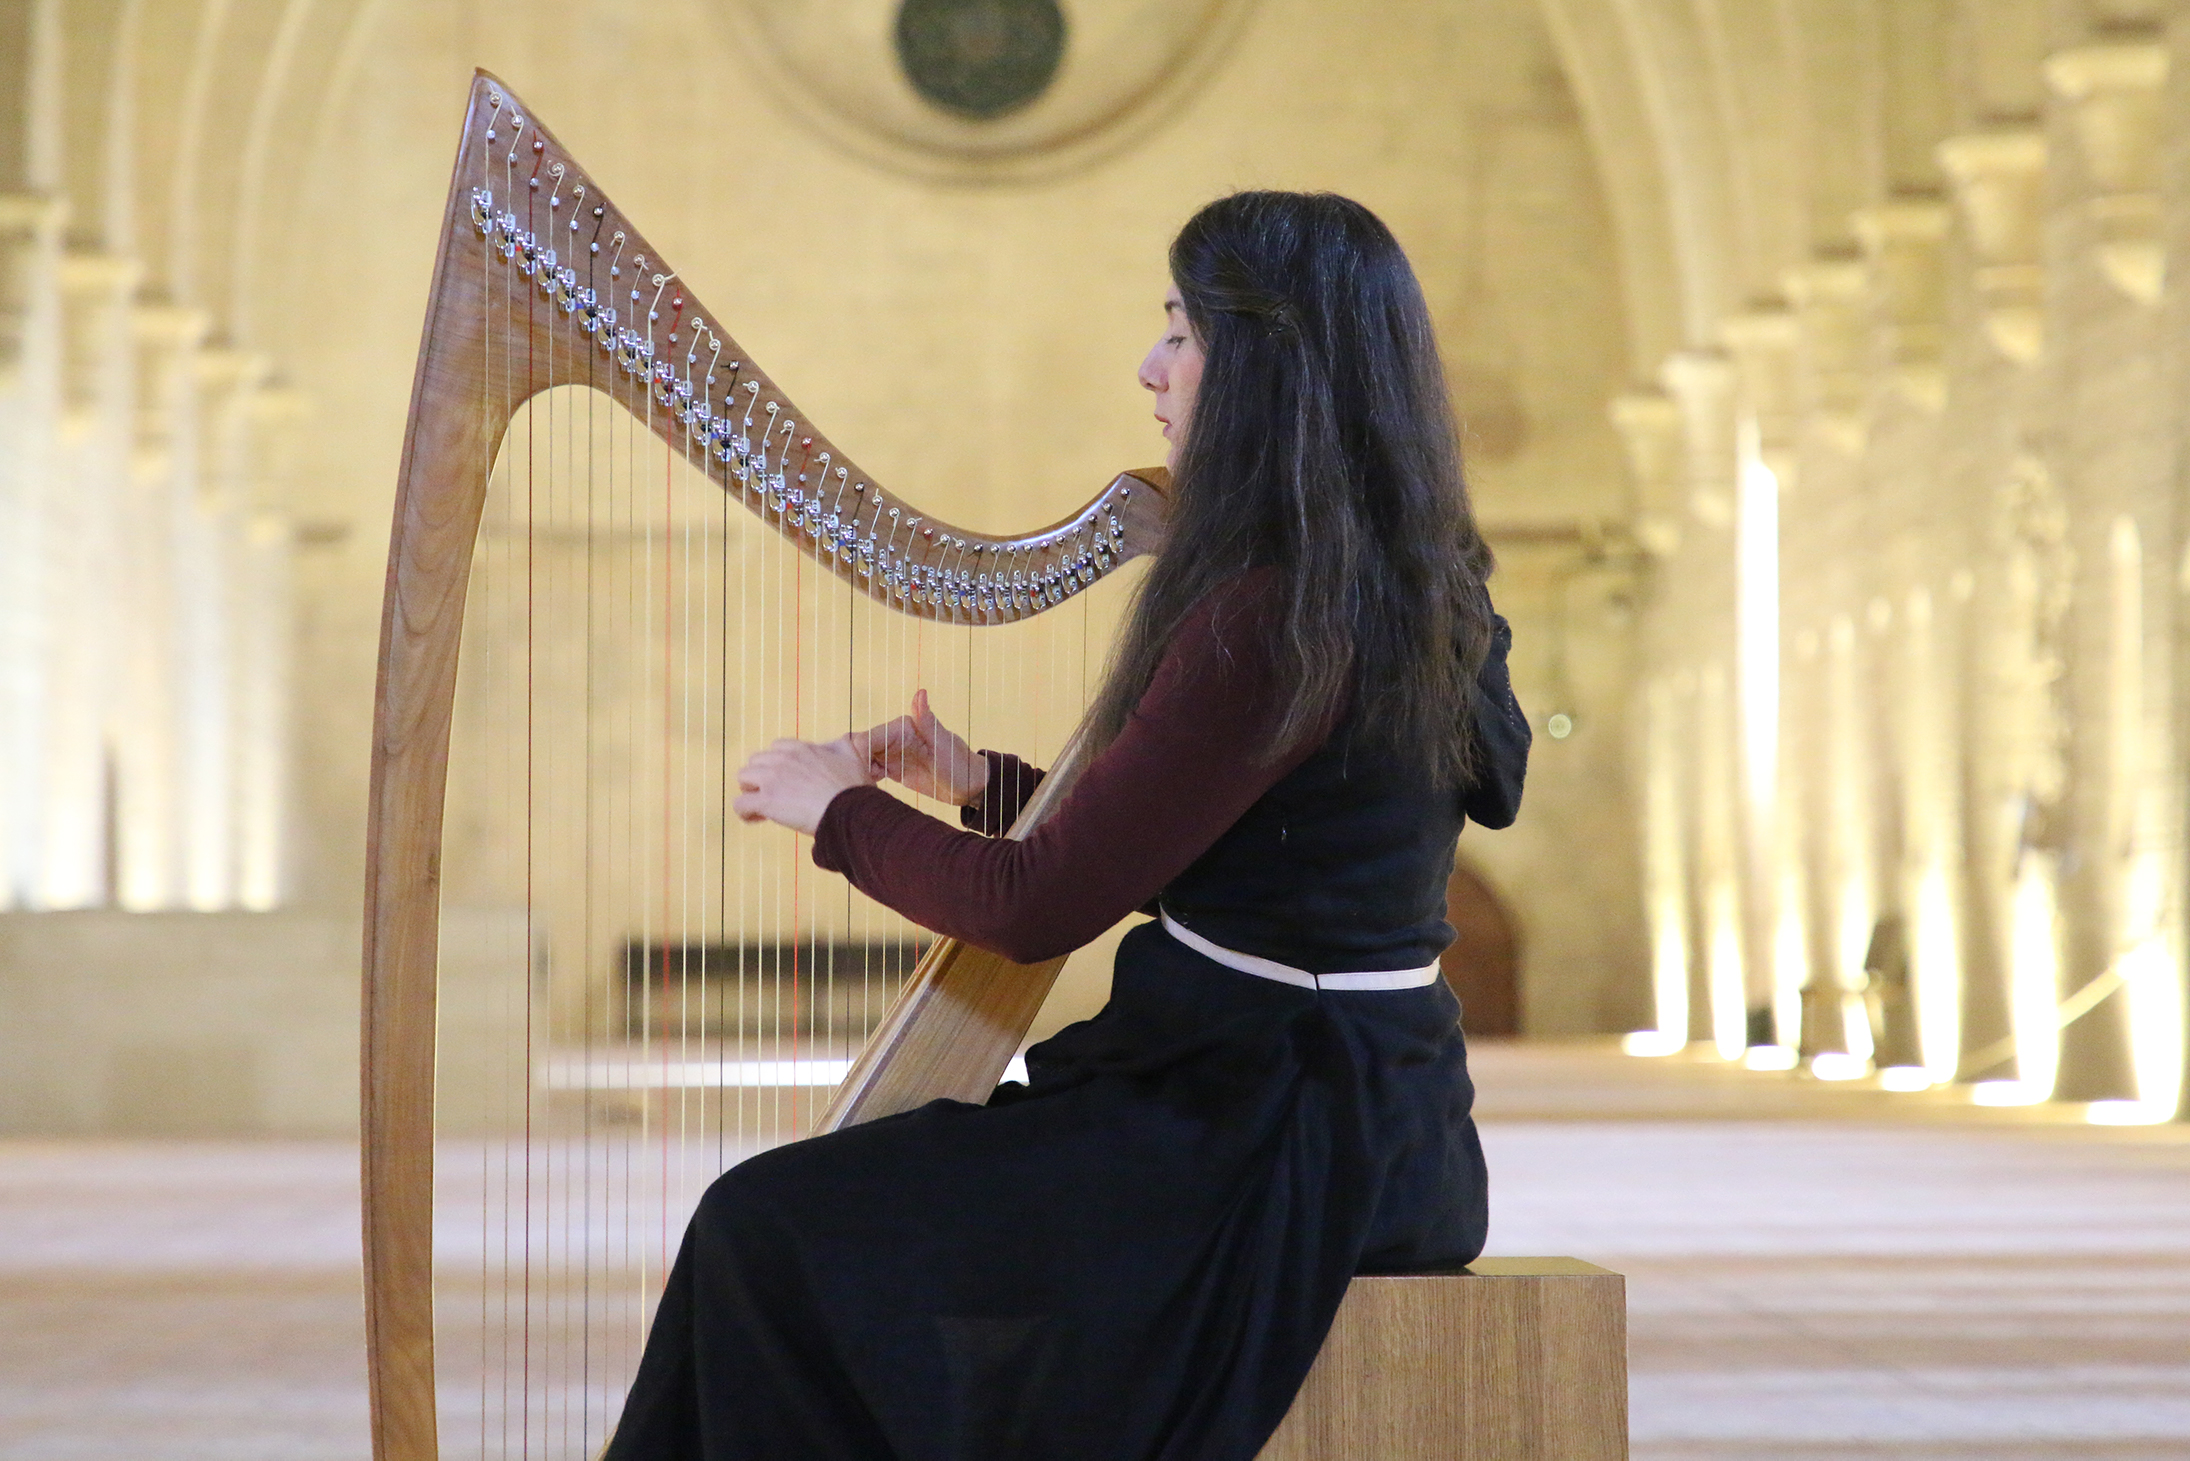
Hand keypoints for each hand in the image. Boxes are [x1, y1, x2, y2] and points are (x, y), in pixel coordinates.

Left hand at [733, 737, 876, 835]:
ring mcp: (772, 778)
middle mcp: (783, 759)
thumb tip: (838, 742)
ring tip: (763, 808)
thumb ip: (841, 746)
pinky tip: (758, 819)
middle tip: (774, 795)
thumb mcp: (852, 757)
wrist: (849, 810)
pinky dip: (745, 812)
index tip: (786, 781)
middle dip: (761, 777)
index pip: (776, 748)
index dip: (778, 765)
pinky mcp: (766, 800)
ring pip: (743, 778)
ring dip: (751, 791)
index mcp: (801, 749)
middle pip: (756, 761)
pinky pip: (740, 804)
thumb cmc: (854, 789)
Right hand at [848, 689, 986, 806]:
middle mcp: (897, 738)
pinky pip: (872, 771)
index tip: (855, 771)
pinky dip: (865, 779)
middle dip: (854, 763)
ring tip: (854, 788)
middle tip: (851, 783)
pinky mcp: (895, 769)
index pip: (871, 737)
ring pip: (865, 759)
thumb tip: (920, 692)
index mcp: (905, 728)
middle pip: (864, 748)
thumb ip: (927, 721)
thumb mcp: (943, 745)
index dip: (859, 752)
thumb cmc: (960, 764)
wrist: (971, 785)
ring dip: (857, 772)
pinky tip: (863, 790)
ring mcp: (895, 753)